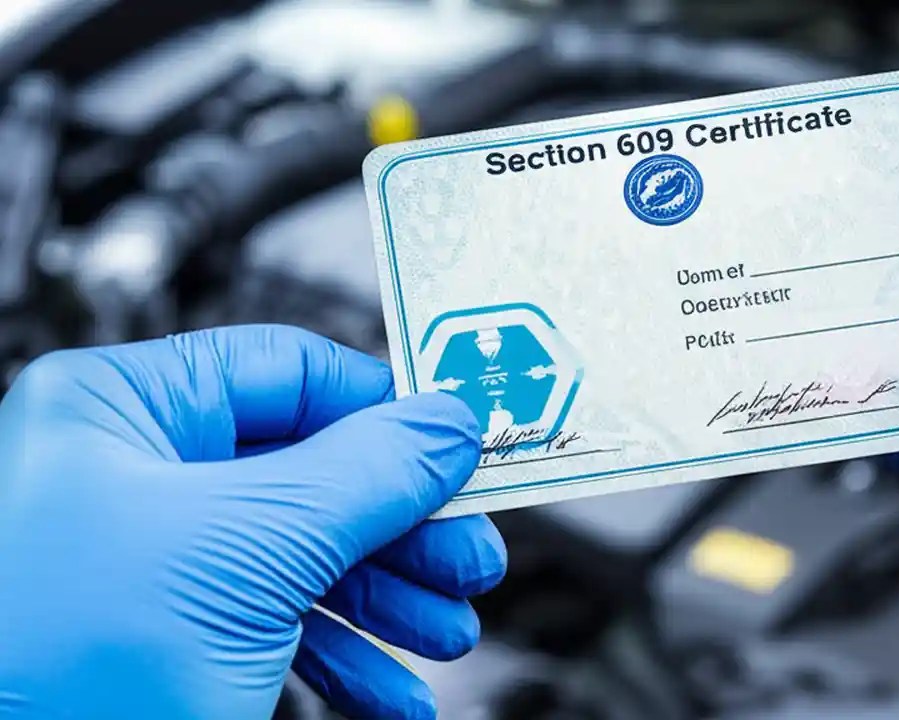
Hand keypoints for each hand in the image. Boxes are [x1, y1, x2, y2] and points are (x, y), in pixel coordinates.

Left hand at [0, 325, 506, 719]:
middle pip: (314, 471)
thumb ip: (368, 474)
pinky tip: (392, 690)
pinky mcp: (165, 637)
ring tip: (447, 635)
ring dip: (390, 599)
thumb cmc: (61, 668)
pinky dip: (346, 654)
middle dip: (403, 528)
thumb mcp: (248, 549)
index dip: (388, 410)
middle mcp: (133, 474)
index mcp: (121, 410)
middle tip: (472, 560)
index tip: (466, 447)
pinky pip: (277, 624)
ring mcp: (151, 560)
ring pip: (305, 554)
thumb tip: (451, 423)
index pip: (290, 372)